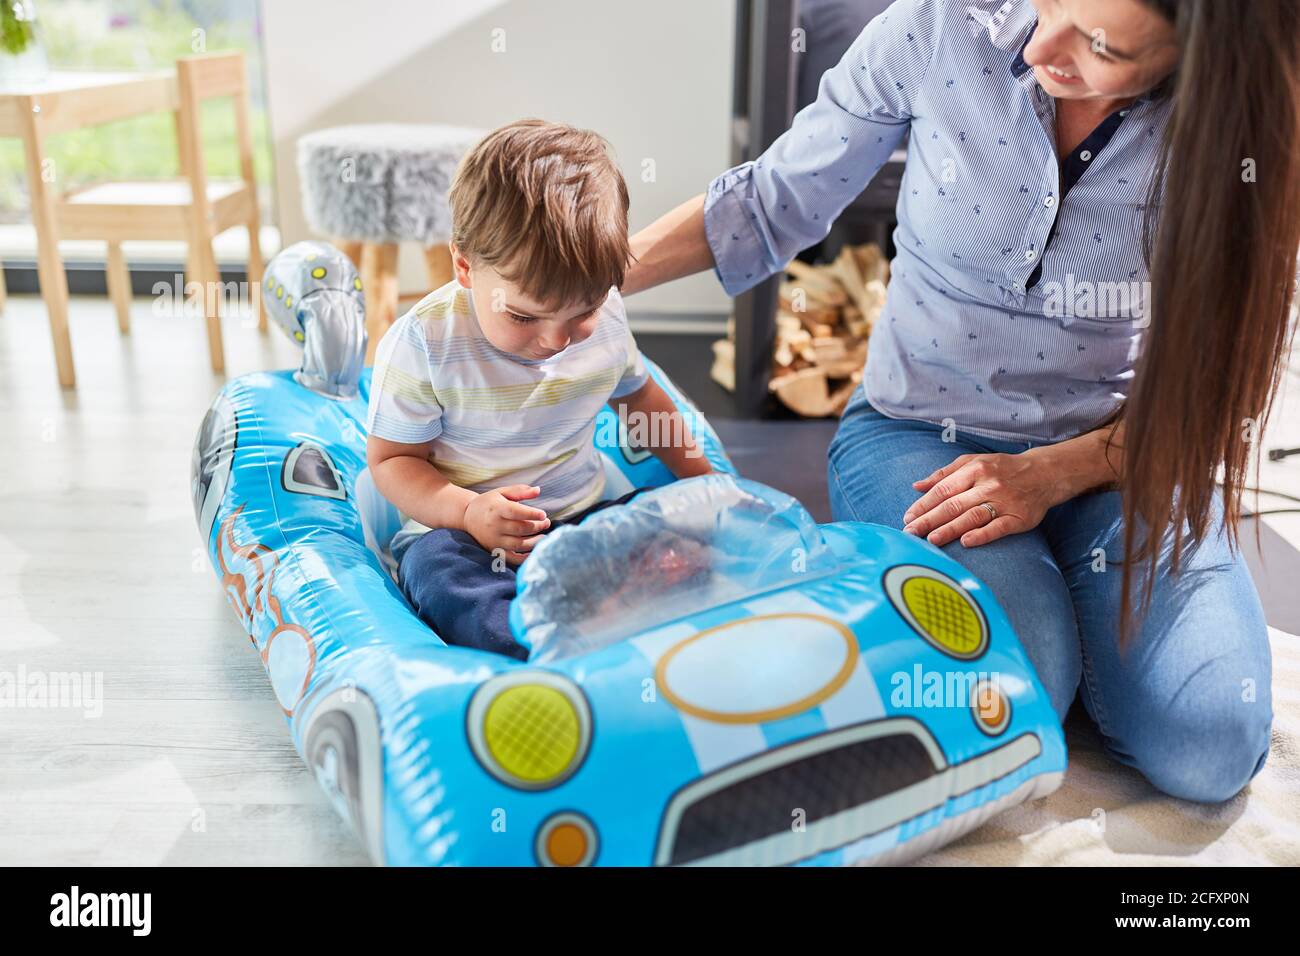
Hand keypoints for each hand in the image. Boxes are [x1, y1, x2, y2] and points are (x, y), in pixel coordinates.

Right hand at [463, 484, 550, 565]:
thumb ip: (520, 491)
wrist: (467, 517)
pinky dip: (525, 558)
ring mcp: (494, 540)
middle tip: (546, 523)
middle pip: (520, 528)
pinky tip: (534, 551)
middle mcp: (494, 525)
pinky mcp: (494, 550)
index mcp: (496, 509)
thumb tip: (538, 490)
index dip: (531, 514)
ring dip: (534, 542)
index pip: (516, 512)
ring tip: (543, 536)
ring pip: (518, 544)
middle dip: (537, 526)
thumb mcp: (502, 492)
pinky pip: (512, 558)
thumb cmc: (489, 503)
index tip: (543, 514)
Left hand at [901, 449, 1065, 548]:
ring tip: (931, 539)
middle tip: (910, 533)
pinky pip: (998, 527)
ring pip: (972, 516)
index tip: (907, 517)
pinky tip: (965, 542)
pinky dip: (982, 535)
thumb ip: (944, 474)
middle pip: (953, 504)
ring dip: (949, 529)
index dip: (923, 504)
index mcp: (975, 469)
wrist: (1044, 473)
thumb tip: (916, 486)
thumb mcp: (973, 462)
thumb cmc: (1002, 469)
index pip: (943, 489)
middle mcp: (988, 484)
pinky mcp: (1019, 517)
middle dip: (929, 519)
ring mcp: (1004, 501)